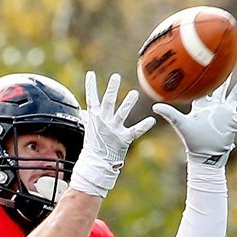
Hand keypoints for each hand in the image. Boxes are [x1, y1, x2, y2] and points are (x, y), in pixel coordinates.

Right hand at [71, 71, 155, 197]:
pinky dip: (143, 126)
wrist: (96, 162)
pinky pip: (135, 131)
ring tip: (134, 93)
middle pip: (107, 102)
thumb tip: (84, 111)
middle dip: (111, 90)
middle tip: (116, 77)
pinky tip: (152, 120)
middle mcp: (103, 121)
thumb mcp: (90, 128)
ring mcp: (113, 130)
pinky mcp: (123, 139)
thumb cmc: (94, 144)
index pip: (91, 99)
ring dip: (127, 104)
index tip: (90, 74)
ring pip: (121, 114)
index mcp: (94, 117)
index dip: (90, 86)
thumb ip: (89, 117)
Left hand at [151, 67, 236, 166]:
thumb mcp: (181, 124)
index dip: (205, 78)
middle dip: (226, 75)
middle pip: (222, 87)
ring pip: (236, 94)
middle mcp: (215, 107)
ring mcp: (226, 113)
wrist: (204, 155)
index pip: (204, 89)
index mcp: (202, 106)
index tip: (207, 63)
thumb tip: (154, 107)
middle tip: (229, 60)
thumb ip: (170, 114)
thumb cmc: (192, 141)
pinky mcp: (234, 121)